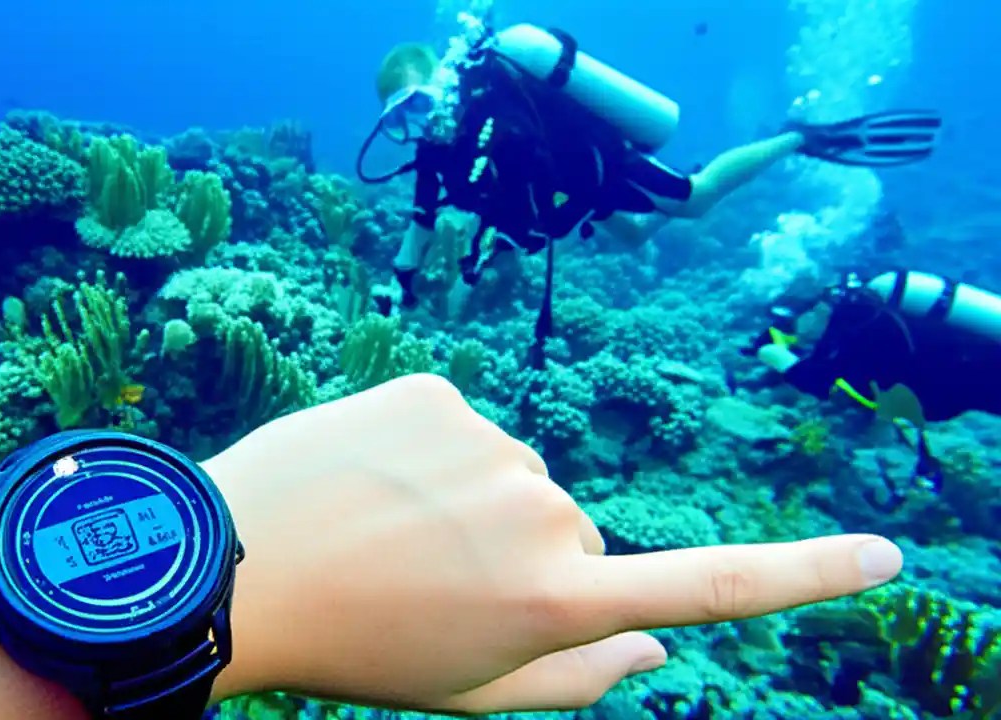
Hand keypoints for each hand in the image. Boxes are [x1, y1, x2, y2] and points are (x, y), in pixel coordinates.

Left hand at [203, 374, 902, 713]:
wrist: (232, 566)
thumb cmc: (356, 647)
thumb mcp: (468, 691)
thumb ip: (579, 678)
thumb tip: (659, 642)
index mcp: (558, 599)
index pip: (708, 586)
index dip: (805, 575)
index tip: (883, 553)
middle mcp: (542, 512)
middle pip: (571, 525)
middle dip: (522, 551)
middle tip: (428, 578)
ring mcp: (490, 441)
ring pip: (512, 472)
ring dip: (469, 498)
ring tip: (387, 529)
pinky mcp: (436, 390)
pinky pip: (460, 425)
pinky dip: (428, 451)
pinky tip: (370, 478)